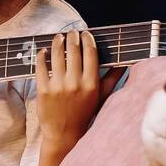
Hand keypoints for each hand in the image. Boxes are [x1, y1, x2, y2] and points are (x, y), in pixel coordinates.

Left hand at [34, 30, 126, 165]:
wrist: (64, 133)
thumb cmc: (85, 113)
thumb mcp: (102, 96)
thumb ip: (112, 78)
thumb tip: (124, 62)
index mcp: (91, 84)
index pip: (90, 53)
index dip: (87, 40)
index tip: (85, 33)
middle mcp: (75, 83)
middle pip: (74, 51)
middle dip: (72, 38)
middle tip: (71, 32)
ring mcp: (58, 87)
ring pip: (57, 56)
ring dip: (57, 42)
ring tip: (58, 37)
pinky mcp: (43, 90)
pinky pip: (41, 67)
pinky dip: (42, 56)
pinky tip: (44, 51)